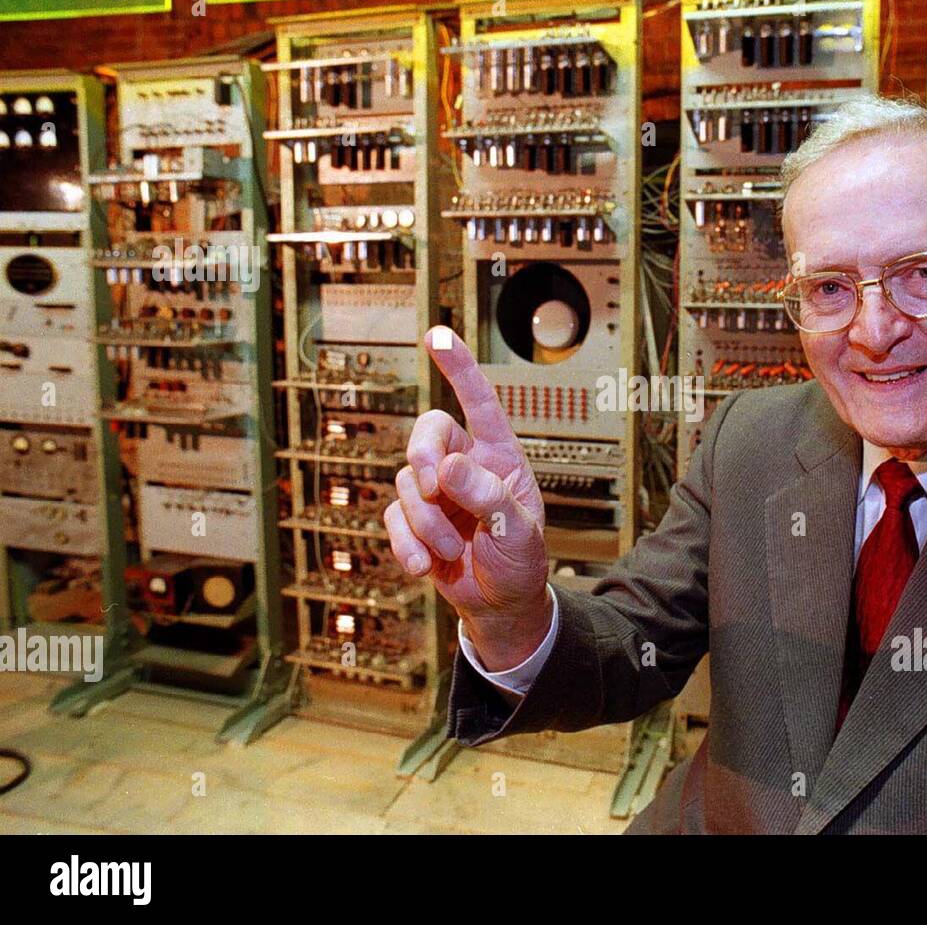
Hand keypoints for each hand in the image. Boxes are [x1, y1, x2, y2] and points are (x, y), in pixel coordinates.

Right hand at [384, 326, 550, 669]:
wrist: (500, 603)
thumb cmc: (520, 560)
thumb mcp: (518, 529)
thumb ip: (486, 495)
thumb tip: (445, 468)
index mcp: (498, 455)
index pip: (479, 402)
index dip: (458, 368)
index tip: (437, 336)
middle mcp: (463, 465)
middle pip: (426, 434)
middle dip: (422, 458)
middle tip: (433, 488)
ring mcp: (434, 493)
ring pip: (406, 483)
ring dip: (426, 522)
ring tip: (452, 552)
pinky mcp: (412, 522)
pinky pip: (393, 518)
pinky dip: (406, 544)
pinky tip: (424, 566)